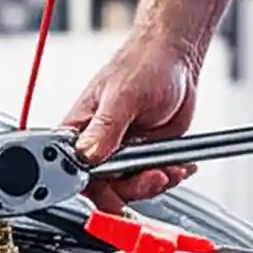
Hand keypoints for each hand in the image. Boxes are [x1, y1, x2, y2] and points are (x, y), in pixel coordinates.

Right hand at [63, 32, 200, 212]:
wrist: (176, 58)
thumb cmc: (143, 64)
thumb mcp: (123, 96)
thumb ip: (105, 128)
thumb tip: (88, 154)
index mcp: (78, 130)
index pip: (74, 172)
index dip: (93, 188)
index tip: (115, 193)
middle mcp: (97, 144)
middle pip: (106, 187)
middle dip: (134, 188)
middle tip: (154, 175)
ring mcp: (121, 151)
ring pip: (131, 187)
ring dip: (154, 184)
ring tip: (170, 168)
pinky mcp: (143, 153)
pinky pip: (151, 177)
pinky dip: (168, 176)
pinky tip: (178, 165)